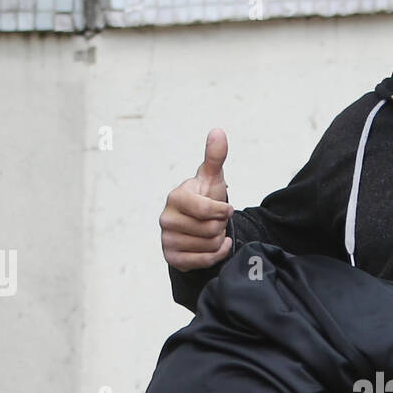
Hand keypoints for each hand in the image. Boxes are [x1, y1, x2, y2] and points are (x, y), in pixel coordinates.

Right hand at [160, 128, 233, 270]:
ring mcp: (167, 239)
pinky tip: (216, 246)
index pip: (206, 210)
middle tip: (215, 221)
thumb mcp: (212, 178)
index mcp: (176, 197)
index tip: (226, 208)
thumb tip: (218, 131)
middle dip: (220, 226)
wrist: (197, 226)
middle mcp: (166, 218)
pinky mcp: (172, 258)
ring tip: (211, 232)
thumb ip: (215, 157)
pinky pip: (203, 261)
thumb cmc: (205, 199)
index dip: (222, 211)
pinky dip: (217, 254)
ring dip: (218, 240)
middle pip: (210, 230)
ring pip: (209, 245)